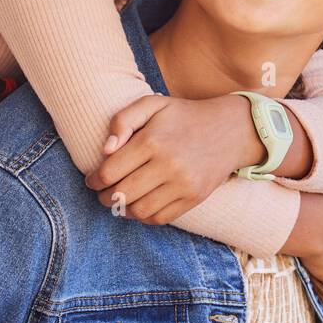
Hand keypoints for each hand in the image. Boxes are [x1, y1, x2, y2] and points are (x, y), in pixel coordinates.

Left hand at [84, 95, 255, 223]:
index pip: (109, 171)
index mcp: (152, 140)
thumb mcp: (152, 104)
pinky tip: (139, 205)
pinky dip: (143, 216)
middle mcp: (168, 165)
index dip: (94, 179)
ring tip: (118, 200)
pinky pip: (159, 218)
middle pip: (121, 194)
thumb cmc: (184, 116)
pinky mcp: (194, 198)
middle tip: (102, 192)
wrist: (231, 129)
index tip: (91, 179)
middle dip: (104, 196)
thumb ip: (122, 120)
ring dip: (122, 209)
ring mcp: (183, 184)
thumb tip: (105, 149)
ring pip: (138, 210)